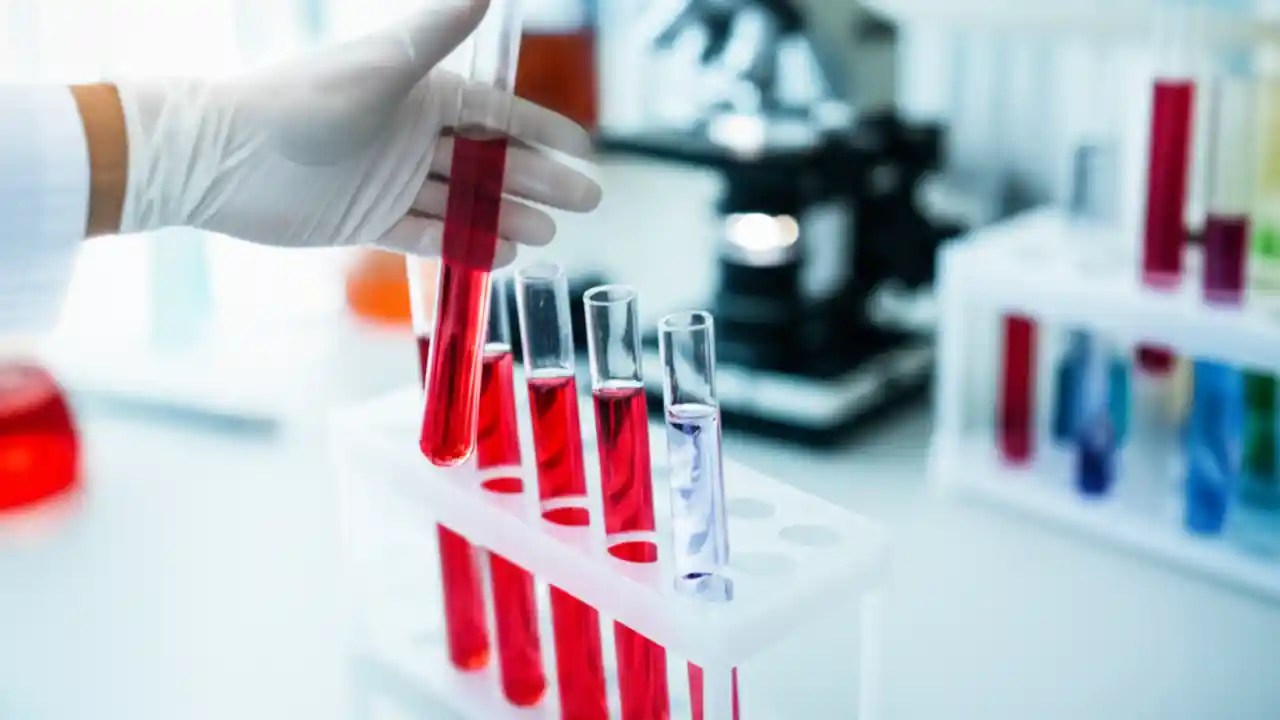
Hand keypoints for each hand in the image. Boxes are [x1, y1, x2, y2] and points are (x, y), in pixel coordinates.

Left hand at [115, 0, 599, 264]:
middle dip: (538, 181)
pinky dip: (461, 245)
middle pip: (489, 162)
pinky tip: (500, 256)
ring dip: (506, 217)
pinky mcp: (366, 218)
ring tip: (550, 238)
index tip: (584, 147)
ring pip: (463, 202)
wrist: (224, 159)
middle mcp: (410, 136)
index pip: (496, 113)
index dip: (541, 130)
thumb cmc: (301, 102)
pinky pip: (426, 234)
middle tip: (588, 202)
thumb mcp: (381, 67)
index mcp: (419, 95)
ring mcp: (390, 179)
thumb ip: (436, 33)